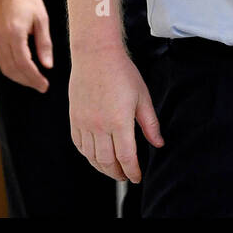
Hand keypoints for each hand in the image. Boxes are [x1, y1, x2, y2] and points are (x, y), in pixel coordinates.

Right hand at [0, 0, 53, 92]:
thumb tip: (47, 65)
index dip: (34, 78)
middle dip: (27, 81)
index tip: (45, 85)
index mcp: (14, 34)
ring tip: (34, 81)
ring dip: (19, 78)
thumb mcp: (42, 19)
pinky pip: (1, 60)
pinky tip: (24, 70)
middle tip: (42, 87)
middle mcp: (1, 39)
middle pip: (12, 70)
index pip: (23, 64)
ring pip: (5, 68)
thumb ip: (44, 44)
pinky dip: (12, 69)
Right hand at [70, 42, 163, 182]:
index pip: (126, 157)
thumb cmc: (122, 73)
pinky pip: (79, 145)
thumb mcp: (142, 97)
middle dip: (118, 173)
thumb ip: (150, 124)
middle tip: (125, 176)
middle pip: (107, 162)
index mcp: (119, 122)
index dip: (132, 171)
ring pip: (92, 157)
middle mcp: (99, 126)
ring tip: (112, 170)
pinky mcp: (74, 119)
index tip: (137, 177)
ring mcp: (84, 123)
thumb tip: (158, 144)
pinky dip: (88, 156)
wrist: (96, 55)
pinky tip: (95, 156)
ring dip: (102, 168)